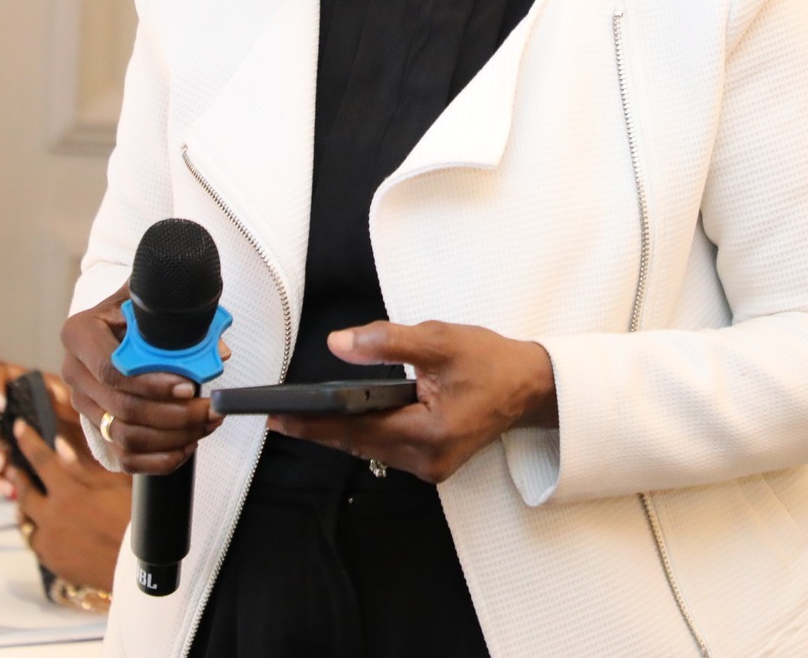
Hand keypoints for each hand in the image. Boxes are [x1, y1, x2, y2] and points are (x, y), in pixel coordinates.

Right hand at [0, 362, 90, 493]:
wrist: (93, 462)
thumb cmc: (85, 424)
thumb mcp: (78, 406)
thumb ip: (62, 395)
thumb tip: (47, 387)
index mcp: (23, 385)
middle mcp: (7, 406)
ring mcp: (1, 432)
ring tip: (1, 464)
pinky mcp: (3, 458)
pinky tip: (9, 489)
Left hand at [6, 416, 130, 593]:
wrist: (136, 568)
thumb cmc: (134, 521)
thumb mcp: (114, 486)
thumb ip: (83, 466)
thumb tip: (60, 445)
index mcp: (68, 492)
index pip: (41, 459)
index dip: (28, 441)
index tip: (18, 427)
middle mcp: (52, 517)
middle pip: (25, 492)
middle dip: (19, 477)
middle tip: (16, 468)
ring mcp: (49, 542)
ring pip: (26, 521)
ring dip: (26, 507)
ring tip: (28, 501)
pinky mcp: (52, 562)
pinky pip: (36, 543)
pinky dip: (38, 532)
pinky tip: (46, 530)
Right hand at [59, 286, 226, 473]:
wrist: (120, 324)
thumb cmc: (138, 311)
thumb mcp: (154, 303)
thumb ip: (184, 319)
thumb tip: (218, 354)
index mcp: (80, 334)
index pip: (111, 370)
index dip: (151, 384)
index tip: (187, 386)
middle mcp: (75, 371)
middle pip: (121, 407)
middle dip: (172, 414)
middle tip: (209, 410)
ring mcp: (83, 404)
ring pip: (125, 436)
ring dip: (171, 437)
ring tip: (205, 424)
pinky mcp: (97, 428)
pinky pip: (125, 457)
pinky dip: (158, 459)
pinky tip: (186, 447)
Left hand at [269, 321, 555, 483]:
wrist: (530, 386)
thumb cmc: (492, 362)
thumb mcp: (439, 340)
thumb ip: (386, 342)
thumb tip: (340, 345)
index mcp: (428, 434)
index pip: (356, 429)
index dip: (313, 423)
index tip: (278, 418)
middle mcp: (427, 460)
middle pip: (358, 443)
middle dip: (318, 428)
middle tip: (277, 416)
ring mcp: (430, 466)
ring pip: (370, 448)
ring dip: (339, 430)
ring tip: (299, 414)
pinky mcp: (431, 461)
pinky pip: (385, 448)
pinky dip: (363, 431)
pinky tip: (342, 417)